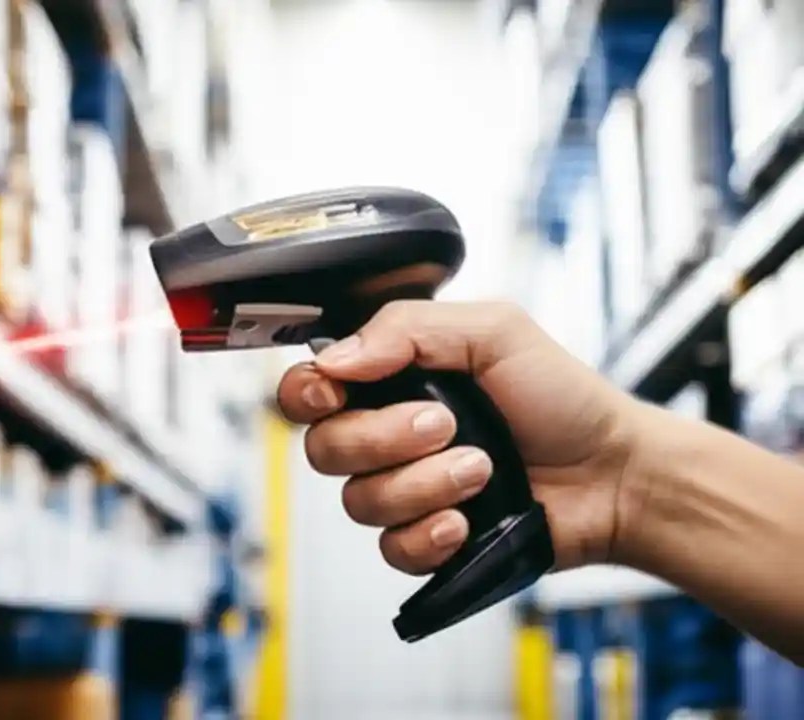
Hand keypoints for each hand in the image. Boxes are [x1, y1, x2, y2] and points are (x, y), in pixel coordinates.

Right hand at [277, 300, 647, 574]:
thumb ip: (407, 327)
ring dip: (423, 484)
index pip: (308, 387)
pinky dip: (430, 534)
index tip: (335, 392)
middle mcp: (387, 436)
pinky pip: (392, 548)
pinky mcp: (426, 541)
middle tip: (447, 425)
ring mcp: (405, 491)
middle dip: (383, 438)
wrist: (614, 473)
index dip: (306, 393)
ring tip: (481, 469)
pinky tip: (466, 520)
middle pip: (323, 449)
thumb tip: (337, 357)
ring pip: (359, 502)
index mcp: (391, 379)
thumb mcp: (493, 331)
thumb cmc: (562, 398)